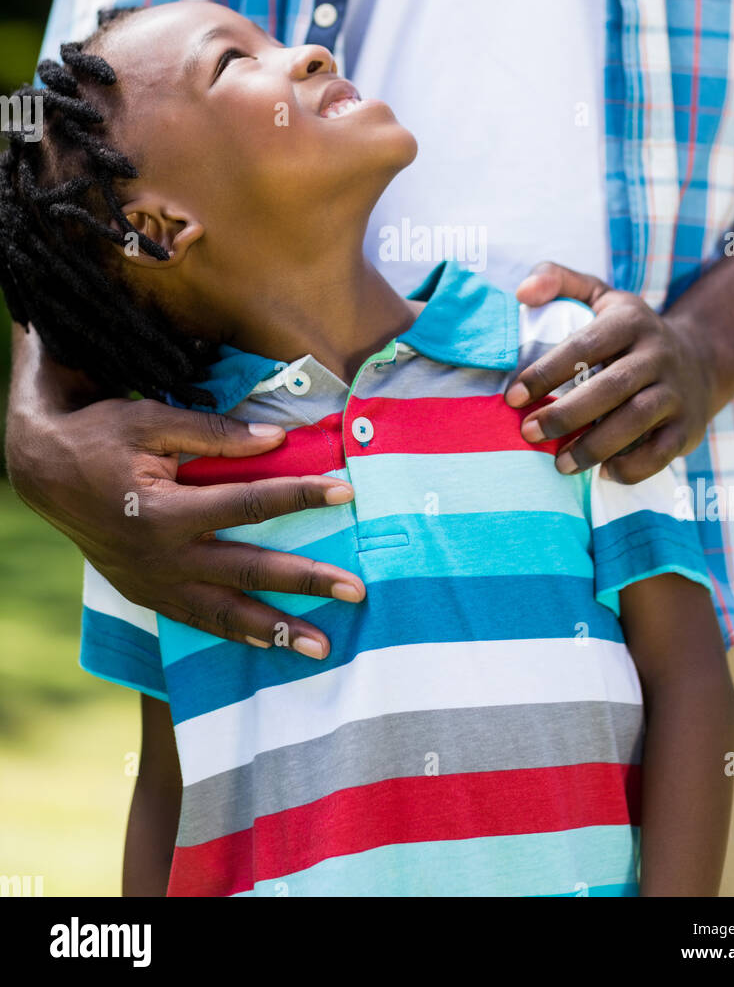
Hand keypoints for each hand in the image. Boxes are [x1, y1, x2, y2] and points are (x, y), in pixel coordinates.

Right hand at [7, 395, 364, 657]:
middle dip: (304, 584)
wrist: (42, 472)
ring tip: (322, 646)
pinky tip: (267, 643)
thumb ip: (216, 435)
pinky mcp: (143, 593)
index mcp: (163, 511)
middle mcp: (160, 557)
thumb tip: (277, 439)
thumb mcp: (152, 422)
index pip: (247, 505)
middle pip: (246, 572)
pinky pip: (195, 621)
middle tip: (356, 592)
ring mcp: (151, 582)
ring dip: (276, 631)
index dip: (299, 495)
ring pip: (223, 614)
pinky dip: (233, 635)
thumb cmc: (100, 437)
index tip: (346, 491)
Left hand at [504, 262, 714, 483]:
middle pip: (610, 387)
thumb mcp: (600, 295)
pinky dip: (631, 468)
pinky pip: (661, 453)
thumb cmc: (630, 332)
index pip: (584, 345)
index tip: (512, 397)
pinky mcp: (689, 427)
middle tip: (529, 433)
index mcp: (631, 320)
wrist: (700, 359)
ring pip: (635, 421)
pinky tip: (602, 472)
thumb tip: (521, 293)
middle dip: (565, 414)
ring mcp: (676, 392)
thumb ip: (559, 280)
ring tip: (559, 464)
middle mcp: (658, 353)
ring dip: (593, 447)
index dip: (545, 372)